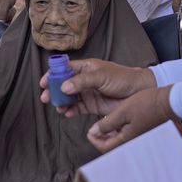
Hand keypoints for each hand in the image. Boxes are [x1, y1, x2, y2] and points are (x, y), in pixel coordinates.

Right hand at [39, 59, 155, 117]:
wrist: (139, 92)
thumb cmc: (122, 78)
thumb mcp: (101, 76)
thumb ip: (82, 81)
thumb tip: (63, 86)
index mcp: (86, 67)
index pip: (64, 69)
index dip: (53, 74)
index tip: (43, 82)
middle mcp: (84, 80)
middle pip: (63, 84)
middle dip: (53, 91)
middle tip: (45, 98)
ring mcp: (88, 93)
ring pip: (69, 98)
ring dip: (61, 102)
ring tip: (58, 107)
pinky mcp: (92, 105)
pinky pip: (77, 108)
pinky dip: (70, 111)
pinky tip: (67, 114)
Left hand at [86, 86, 176, 152]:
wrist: (167, 101)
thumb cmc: (148, 104)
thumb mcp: (122, 111)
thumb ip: (106, 124)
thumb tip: (95, 131)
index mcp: (127, 139)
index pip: (105, 147)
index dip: (94, 140)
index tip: (89, 132)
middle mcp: (133, 141)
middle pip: (111, 145)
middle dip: (101, 137)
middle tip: (94, 128)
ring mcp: (138, 136)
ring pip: (118, 139)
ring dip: (109, 132)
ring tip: (103, 122)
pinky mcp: (142, 130)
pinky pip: (126, 133)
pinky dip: (118, 129)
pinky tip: (117, 119)